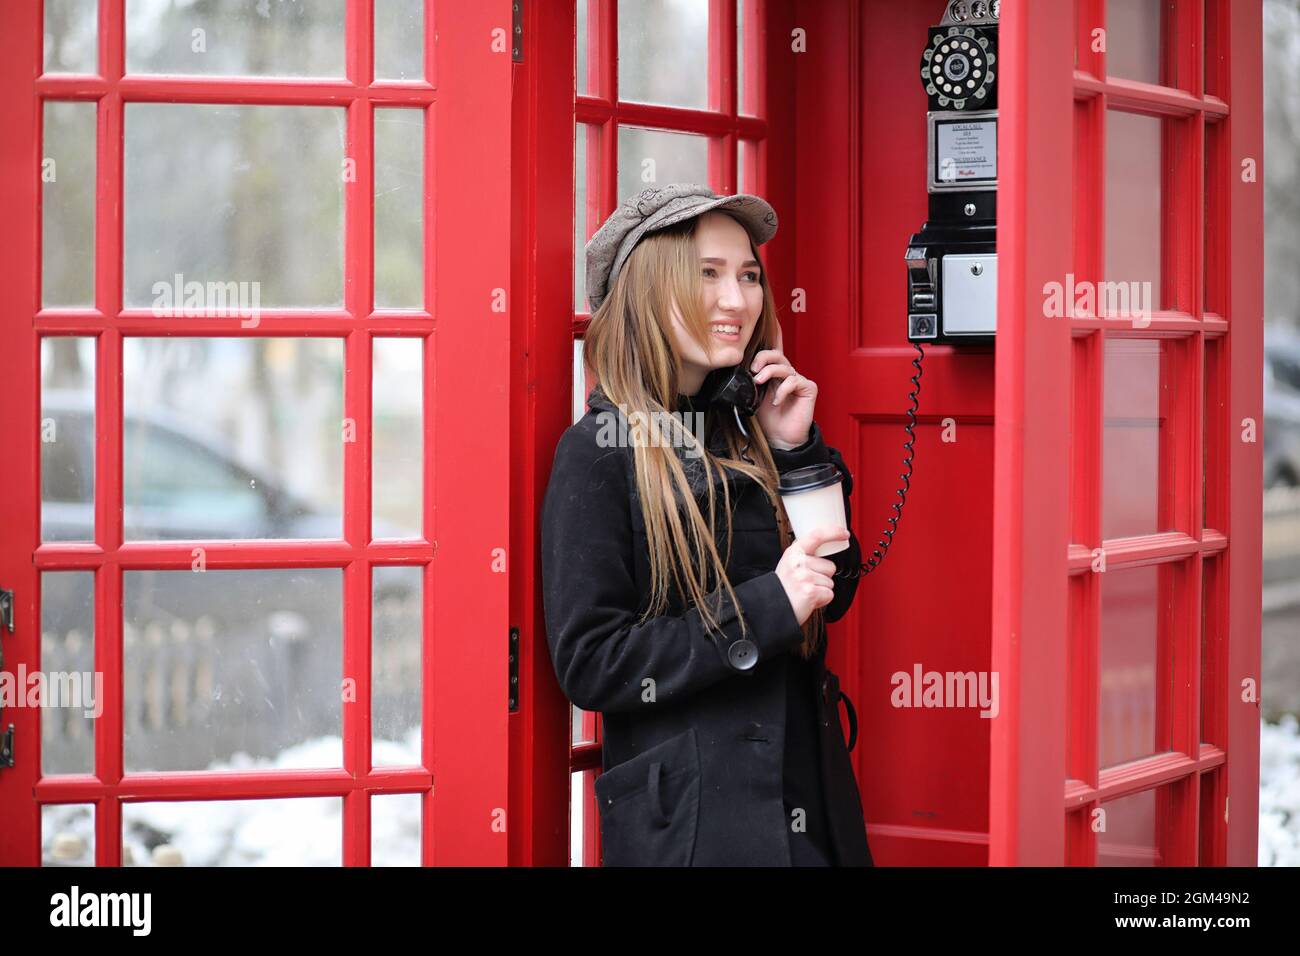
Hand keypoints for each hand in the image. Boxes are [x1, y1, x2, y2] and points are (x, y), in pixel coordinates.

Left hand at [750, 321, 817, 448]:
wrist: (779, 438)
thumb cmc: (767, 419)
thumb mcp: (752, 397)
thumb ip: (749, 382)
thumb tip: (737, 370)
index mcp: (773, 373)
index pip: (773, 351)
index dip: (774, 333)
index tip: (771, 319)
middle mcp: (787, 374)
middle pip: (776, 354)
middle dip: (763, 358)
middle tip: (753, 369)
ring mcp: (798, 380)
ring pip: (783, 366)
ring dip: (769, 372)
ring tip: (759, 383)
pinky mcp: (808, 388)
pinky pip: (794, 380)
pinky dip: (782, 390)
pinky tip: (776, 401)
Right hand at [775, 526, 851, 625]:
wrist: (772, 608)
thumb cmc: (784, 588)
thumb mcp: (789, 565)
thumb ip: (804, 556)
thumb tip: (823, 548)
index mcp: (793, 553)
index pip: (816, 536)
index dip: (833, 533)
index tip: (844, 533)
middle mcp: (798, 562)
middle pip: (830, 566)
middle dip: (823, 577)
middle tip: (806, 583)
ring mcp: (804, 577)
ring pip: (830, 582)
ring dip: (822, 589)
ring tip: (806, 591)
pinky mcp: (810, 592)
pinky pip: (829, 594)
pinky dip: (822, 600)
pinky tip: (809, 600)